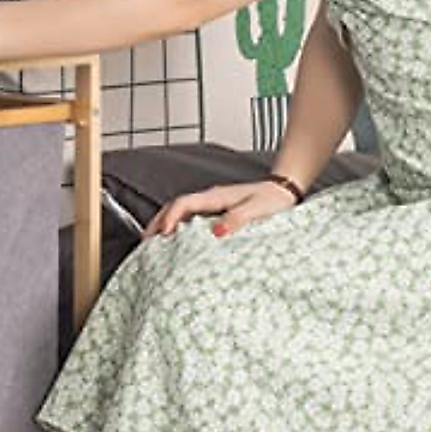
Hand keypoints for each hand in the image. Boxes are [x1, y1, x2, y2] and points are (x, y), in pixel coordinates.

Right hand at [143, 180, 298, 239]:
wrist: (284, 191)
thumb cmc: (272, 200)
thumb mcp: (256, 210)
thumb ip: (236, 220)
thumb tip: (216, 233)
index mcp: (215, 196)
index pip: (183, 204)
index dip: (170, 218)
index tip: (163, 235)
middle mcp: (209, 198)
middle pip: (174, 207)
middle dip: (158, 221)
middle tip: (146, 240)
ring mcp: (211, 204)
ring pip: (180, 211)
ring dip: (165, 223)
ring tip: (154, 240)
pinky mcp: (215, 210)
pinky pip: (189, 216)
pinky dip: (177, 225)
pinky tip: (176, 237)